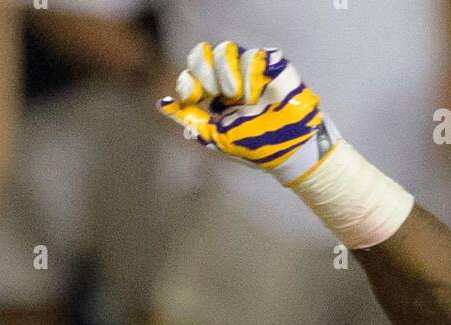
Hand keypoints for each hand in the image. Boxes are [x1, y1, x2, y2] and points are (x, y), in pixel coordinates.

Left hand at [159, 40, 338, 185]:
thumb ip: (190, 119)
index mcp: (214, 97)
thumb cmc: (255, 147)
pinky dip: (250, 75)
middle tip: (214, 91)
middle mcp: (229, 79)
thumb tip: (161, 104)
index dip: (187, 82)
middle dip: (204, 72)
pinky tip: (258, 94)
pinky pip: (250, 55)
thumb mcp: (217, 137)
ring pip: (225, 50)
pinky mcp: (269, 63)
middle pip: (202, 54)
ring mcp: (249, 69)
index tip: (192, 97)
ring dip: (227, 74)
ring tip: (241, 98)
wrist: (289, 148)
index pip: (191, 74)